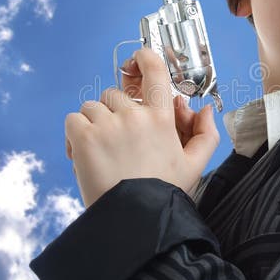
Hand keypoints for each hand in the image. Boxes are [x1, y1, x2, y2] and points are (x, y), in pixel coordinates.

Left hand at [65, 47, 219, 207]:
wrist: (133, 221)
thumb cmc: (162, 194)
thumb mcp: (194, 167)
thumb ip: (206, 134)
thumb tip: (205, 109)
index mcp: (162, 118)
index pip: (154, 70)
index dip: (143, 58)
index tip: (135, 62)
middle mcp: (135, 116)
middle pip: (114, 95)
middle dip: (113, 114)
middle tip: (117, 142)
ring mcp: (108, 125)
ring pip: (92, 107)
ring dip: (93, 125)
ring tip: (101, 153)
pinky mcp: (84, 137)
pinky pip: (74, 120)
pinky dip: (75, 135)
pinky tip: (83, 156)